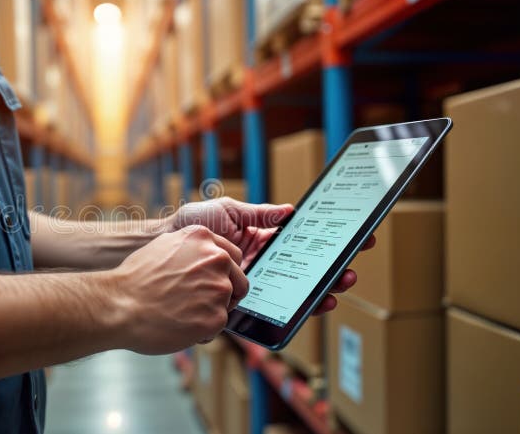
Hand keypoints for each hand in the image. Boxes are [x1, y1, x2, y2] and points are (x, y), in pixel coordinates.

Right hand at [112, 225, 248, 354]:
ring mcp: (219, 288)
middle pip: (239, 282)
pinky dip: (203, 331)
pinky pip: (218, 327)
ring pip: (227, 306)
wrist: (119, 306)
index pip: (233, 256)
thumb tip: (200, 256)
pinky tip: (180, 326)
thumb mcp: (163, 247)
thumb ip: (189, 249)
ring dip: (210, 312)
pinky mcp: (217, 317)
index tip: (214, 282)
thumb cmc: (134, 280)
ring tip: (181, 314)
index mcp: (203, 238)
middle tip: (198, 303)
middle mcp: (216, 259)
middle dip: (223, 295)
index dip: (224, 273)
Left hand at [166, 197, 375, 314]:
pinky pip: (270, 308)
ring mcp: (254, 283)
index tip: (355, 237)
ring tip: (339, 287)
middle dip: (332, 269)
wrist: (164, 245)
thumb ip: (259, 213)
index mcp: (262, 239)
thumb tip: (291, 211)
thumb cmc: (193, 223)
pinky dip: (294, 309)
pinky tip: (312, 306)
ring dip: (320, 290)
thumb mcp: (229, 210)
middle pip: (305, 270)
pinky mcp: (241, 302)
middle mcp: (262, 263)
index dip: (327, 241)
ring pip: (294, 291)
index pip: (302, 242)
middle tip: (352, 267)